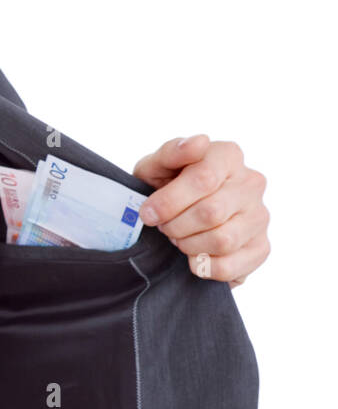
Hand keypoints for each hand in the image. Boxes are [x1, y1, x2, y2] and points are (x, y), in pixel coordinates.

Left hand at [133, 135, 268, 286]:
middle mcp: (251, 183)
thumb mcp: (155, 168)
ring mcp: (260, 216)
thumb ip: (172, 152)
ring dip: (189, 245)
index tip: (148, 213)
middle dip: (176, 225)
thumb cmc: (166, 188)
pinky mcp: (260, 248)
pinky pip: (228, 266)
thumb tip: (198, 142)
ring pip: (222, 240)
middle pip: (211, 212)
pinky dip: (202, 266)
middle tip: (165, 227)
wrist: (177, 220)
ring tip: (180, 238)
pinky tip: (194, 254)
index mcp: (228, 155)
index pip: (204, 178)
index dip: (169, 202)